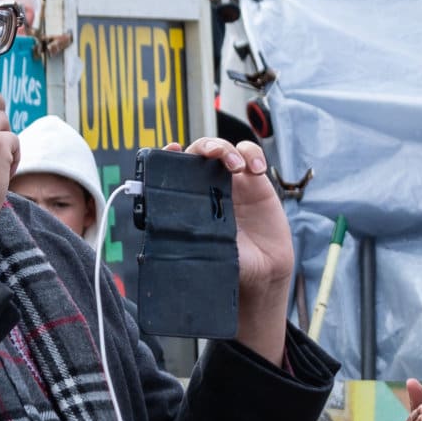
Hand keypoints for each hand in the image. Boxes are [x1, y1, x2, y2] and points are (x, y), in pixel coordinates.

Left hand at [170, 138, 294, 363]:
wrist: (261, 274)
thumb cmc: (228, 261)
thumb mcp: (201, 248)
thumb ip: (185, 233)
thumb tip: (160, 222)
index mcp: (189, 198)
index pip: (176, 169)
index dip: (170, 155)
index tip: (171, 150)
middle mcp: (209, 186)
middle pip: (201, 152)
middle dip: (205, 147)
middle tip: (212, 155)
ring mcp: (233, 181)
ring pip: (226, 149)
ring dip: (228, 149)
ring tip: (236, 167)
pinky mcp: (256, 182)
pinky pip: (252, 157)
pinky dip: (253, 155)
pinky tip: (256, 169)